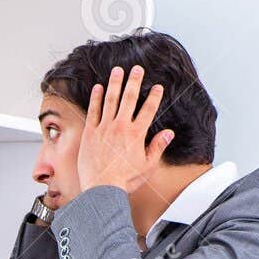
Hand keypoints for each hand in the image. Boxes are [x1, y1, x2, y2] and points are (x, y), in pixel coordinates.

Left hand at [77, 65, 173, 196]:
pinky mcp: (90, 133)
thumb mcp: (147, 167)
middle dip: (135, 81)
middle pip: (129, 98)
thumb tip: (168, 133)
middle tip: (137, 69)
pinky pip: (93, 110)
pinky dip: (96, 98)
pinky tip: (98, 87)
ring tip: (118, 70)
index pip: (148, 110)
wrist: (101, 189)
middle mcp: (121, 126)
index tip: (158, 87)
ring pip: (111, 99)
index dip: (154, 97)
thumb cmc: (124, 181)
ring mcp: (104, 128)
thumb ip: (157, 147)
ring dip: (115, 83)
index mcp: (136, 134)